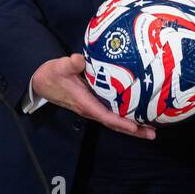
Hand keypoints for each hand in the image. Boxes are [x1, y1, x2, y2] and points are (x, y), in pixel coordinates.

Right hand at [30, 53, 156, 139]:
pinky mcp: (95, 104)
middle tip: (152, 134)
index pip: (105, 115)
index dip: (120, 122)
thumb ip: (69, 64)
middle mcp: (91, 109)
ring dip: (133, 127)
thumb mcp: (59, 67)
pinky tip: (139, 116)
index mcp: (84, 103)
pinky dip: (126, 118)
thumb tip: (79, 59)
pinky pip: (113, 114)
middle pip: (114, 124)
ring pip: (115, 121)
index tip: (135, 127)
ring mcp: (93, 108)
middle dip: (134, 130)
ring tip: (151, 130)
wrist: (42, 82)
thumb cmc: (52, 75)